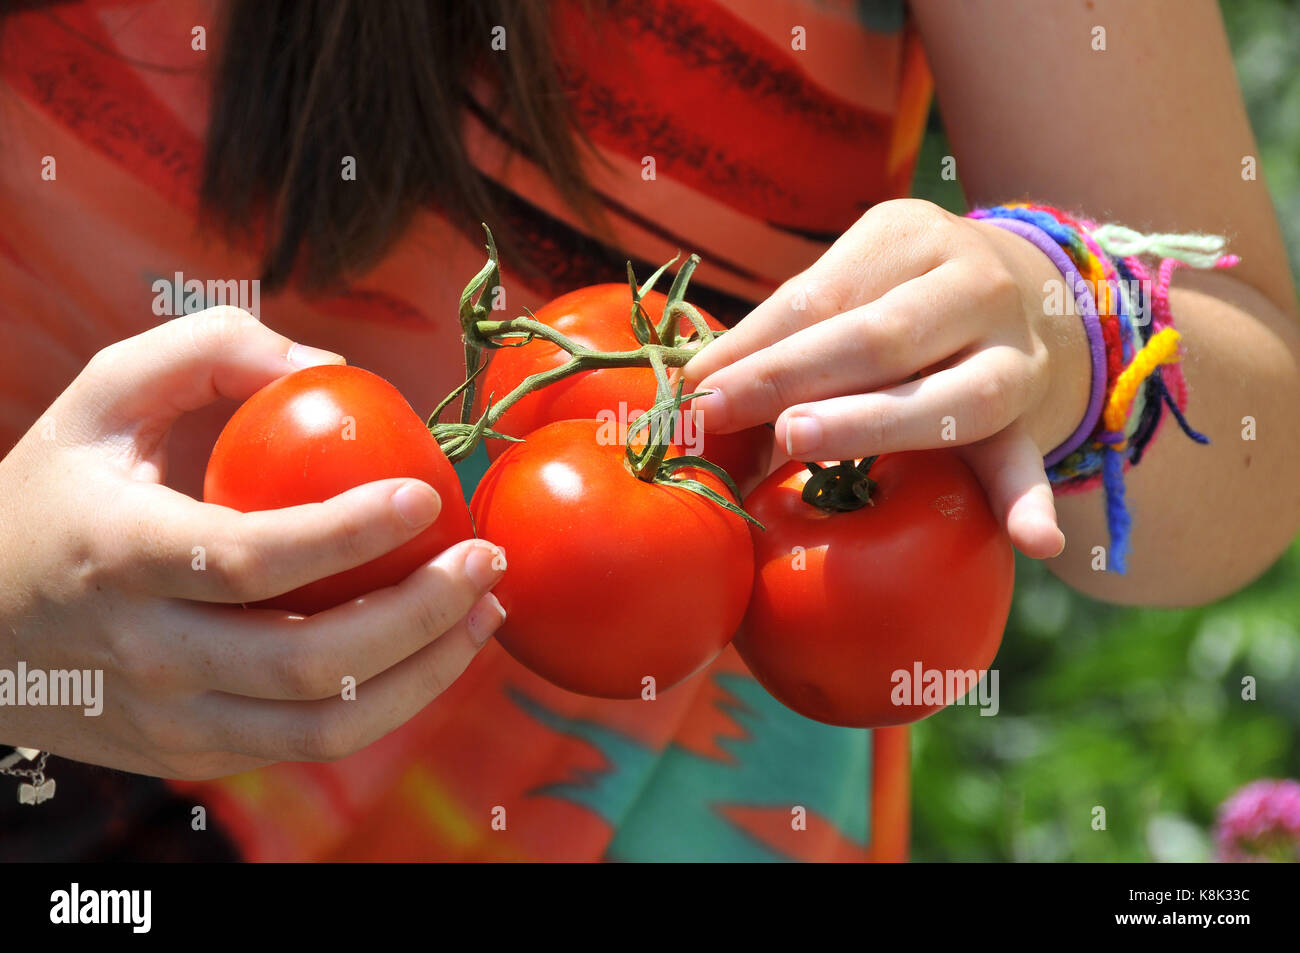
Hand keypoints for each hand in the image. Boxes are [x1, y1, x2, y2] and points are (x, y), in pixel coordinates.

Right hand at [0, 308, 505, 779]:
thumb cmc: (53, 500)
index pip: (254, 557)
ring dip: (429, 671)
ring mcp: (172, 720)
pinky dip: (391, 702)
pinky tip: (435, 648)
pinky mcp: (195, 756)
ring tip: (486, 612)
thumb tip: (330, 366)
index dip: (354, 529)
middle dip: (425, 612)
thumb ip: (208, 351)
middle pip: (312, 659)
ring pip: (327, 723)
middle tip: (486, 558)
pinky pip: (313, 743)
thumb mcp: (100, 400)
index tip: (427, 493)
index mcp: (120, 556)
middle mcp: (148, 654)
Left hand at [685, 198, 1091, 558]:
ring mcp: (1013, 352)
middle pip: (878, 336)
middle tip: (717, 414)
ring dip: (870, 424)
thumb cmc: (899, 299)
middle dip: (788, 376)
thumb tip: (695, 395)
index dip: (753, 344)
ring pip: (950, 396)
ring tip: (798, 441)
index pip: (821, 295)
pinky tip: (1034, 543)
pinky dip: (1028, 501)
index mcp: (911, 237)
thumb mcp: (851, 288)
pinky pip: (1027, 462)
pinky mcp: (1030, 418)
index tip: (694, 387)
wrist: (1034, 296)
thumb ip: (785, 336)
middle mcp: (975, 284)